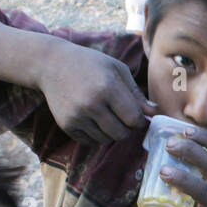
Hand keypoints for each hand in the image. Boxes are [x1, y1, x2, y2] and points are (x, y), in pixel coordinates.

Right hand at [35, 38, 154, 144]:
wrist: (52, 64)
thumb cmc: (91, 64)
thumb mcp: (117, 70)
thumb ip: (136, 93)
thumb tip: (154, 113)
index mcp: (108, 88)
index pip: (133, 119)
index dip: (139, 120)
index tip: (136, 115)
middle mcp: (91, 104)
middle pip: (121, 133)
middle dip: (127, 128)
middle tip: (122, 117)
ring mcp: (77, 116)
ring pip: (106, 140)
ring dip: (111, 132)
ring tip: (106, 115)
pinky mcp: (66, 125)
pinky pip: (90, 142)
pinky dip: (96, 135)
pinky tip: (93, 119)